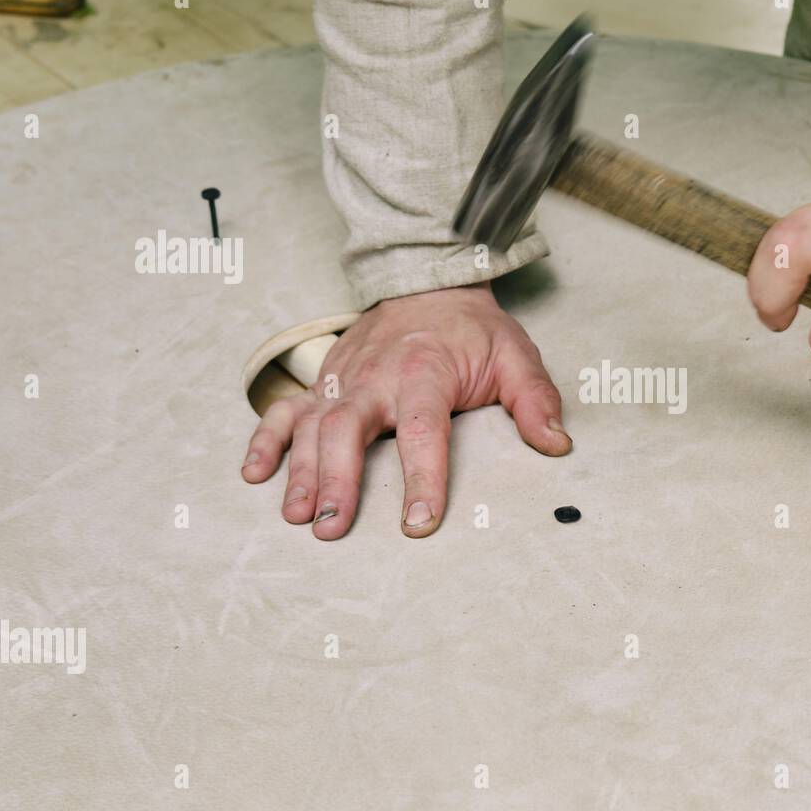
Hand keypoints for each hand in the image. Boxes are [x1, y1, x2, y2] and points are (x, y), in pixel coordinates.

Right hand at [241, 284, 569, 537]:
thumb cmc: (473, 331)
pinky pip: (284, 410)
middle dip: (336, 480)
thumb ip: (535, 400)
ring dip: (300, 471)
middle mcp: (374, 375)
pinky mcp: (322, 382)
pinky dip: (265, 440)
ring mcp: (342, 379)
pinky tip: (254, 475)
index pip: (422, 430)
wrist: (429, 283)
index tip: (420, 524)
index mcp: (425, 371)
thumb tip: (556, 445)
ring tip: (298, 517)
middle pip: (347, 429)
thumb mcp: (516, 355)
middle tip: (332, 527)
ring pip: (310, 425)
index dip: (421, 479)